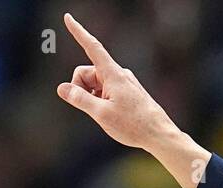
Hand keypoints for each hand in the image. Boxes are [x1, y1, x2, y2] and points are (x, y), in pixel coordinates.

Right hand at [56, 13, 209, 187]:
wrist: (160, 136)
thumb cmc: (134, 125)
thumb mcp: (101, 113)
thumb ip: (79, 99)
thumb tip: (61, 88)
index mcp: (113, 74)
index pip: (91, 47)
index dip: (78, 32)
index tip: (68, 17)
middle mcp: (119, 74)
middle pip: (86, 73)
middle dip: (80, 88)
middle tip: (92, 108)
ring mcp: (124, 83)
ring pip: (95, 85)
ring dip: (92, 98)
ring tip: (107, 115)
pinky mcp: (128, 92)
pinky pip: (105, 92)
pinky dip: (102, 101)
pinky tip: (113, 116)